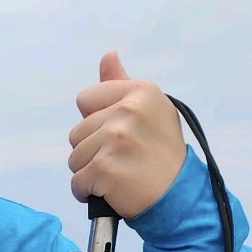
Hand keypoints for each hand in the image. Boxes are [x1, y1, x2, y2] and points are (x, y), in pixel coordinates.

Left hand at [68, 53, 185, 217]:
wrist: (177, 195)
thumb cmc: (161, 153)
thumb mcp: (149, 109)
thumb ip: (121, 84)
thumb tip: (108, 56)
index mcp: (139, 90)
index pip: (85, 99)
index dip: (97, 121)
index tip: (122, 133)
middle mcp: (128, 110)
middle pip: (76, 132)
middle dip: (93, 149)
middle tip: (123, 158)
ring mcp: (115, 138)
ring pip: (74, 157)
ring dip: (90, 171)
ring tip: (119, 173)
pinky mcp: (104, 168)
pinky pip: (76, 182)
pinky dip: (87, 192)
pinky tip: (111, 190)